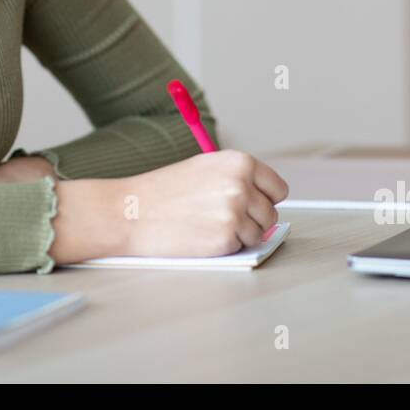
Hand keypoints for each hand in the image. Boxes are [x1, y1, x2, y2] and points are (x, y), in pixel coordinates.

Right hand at [114, 150, 288, 257]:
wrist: (132, 211)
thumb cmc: (164, 190)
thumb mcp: (204, 168)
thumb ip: (236, 178)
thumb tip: (265, 200)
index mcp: (239, 162)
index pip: (277, 188)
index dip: (265, 199)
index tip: (253, 205)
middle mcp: (241, 185)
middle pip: (271, 213)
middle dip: (252, 219)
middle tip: (221, 217)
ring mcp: (235, 213)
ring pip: (258, 233)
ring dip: (239, 234)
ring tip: (207, 224)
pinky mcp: (226, 239)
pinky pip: (241, 247)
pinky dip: (225, 246)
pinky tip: (201, 235)